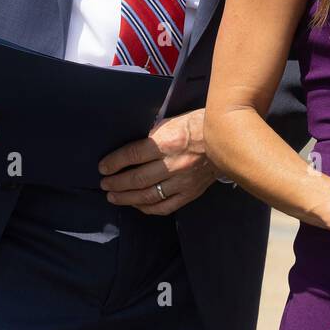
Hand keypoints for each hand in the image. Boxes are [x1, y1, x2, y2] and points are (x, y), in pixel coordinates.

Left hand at [99, 108, 218, 215]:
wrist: (226, 138)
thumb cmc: (196, 125)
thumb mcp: (171, 122)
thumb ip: (152, 136)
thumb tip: (130, 149)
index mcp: (166, 142)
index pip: (132, 155)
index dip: (114, 163)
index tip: (103, 167)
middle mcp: (172, 164)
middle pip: (136, 178)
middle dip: (116, 183)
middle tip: (105, 184)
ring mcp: (182, 181)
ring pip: (148, 195)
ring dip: (127, 197)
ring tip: (113, 196)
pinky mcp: (190, 193)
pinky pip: (165, 206)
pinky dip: (148, 208)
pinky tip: (137, 205)